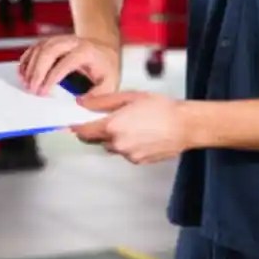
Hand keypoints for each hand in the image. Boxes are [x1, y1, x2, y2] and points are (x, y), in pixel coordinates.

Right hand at [18, 34, 120, 95]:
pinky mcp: (52, 42)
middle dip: (37, 71)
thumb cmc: (105, 67)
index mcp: (86, 51)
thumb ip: (98, 95)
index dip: (52, 77)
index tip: (44, 92)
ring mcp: (60, 39)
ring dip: (30, 66)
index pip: (66, 62)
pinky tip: (24, 73)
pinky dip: (27, 59)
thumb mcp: (110, 83)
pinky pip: (35, 47)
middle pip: (49, 50)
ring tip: (26, 84)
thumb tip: (80, 102)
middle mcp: (72, 42)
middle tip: (31, 89)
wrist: (104, 49)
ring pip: (40, 47)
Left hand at [72, 91, 190, 163]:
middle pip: (96, 141)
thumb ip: (102, 101)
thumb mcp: (129, 97)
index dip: (77, 127)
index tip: (73, 123)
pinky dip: (127, 145)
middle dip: (96, 131)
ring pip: (111, 147)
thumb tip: (82, 103)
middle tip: (107, 119)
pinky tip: (141, 134)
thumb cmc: (161, 108)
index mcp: (112, 126)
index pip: (84, 131)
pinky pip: (125, 153)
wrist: (185, 125)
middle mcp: (117, 144)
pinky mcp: (138, 161)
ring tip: (131, 125)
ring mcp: (128, 155)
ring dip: (114, 138)